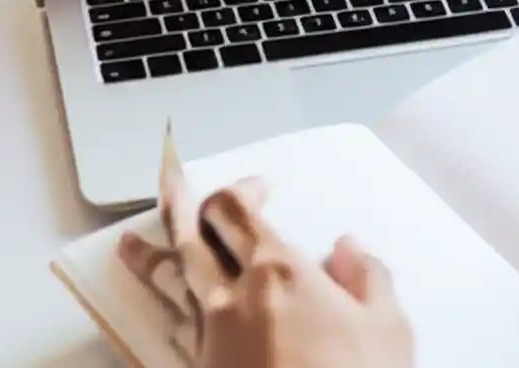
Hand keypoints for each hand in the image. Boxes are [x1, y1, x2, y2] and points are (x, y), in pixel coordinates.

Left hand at [119, 172, 412, 367]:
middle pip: (192, 234)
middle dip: (181, 204)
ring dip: (149, 255)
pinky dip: (163, 310)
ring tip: (129, 245)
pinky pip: (172, 328)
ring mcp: (210, 335)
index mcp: (280, 271)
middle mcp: (234, 296)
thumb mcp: (388, 330)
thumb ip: (370, 279)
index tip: (256, 188)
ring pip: (170, 280)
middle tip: (171, 182)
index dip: (242, 190)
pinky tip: (158, 311)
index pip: (238, 210)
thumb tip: (352, 251)